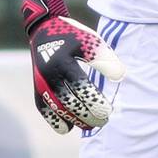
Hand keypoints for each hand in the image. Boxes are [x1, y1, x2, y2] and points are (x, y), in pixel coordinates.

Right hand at [22, 0, 125, 133]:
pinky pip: (43, 109)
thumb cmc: (73, 36)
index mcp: (63, 62)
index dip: (95, 102)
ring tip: (91, 126)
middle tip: (104, 120)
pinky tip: (68, 127)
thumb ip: (105, 58)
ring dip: (74, 120)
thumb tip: (120, 76)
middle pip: (69, 102)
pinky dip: (54, 120)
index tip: (109, 110)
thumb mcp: (91, 41)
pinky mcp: (37, 88)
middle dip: (87, 115)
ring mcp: (40, 83)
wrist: (44, 30)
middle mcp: (49, 75)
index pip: (81, 87)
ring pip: (57, 109)